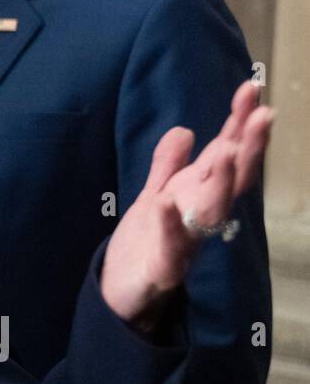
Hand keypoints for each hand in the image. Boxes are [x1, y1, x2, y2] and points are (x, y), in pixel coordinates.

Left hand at [101, 80, 273, 331]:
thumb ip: (169, 167)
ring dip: (223, 181)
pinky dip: (171, 224)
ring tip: (231, 149)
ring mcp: (187, 241)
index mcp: (197, 196)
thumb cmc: (143, 246)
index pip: (224, 155)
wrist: (121, 295)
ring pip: (212, 211)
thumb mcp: (154, 197)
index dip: (238, 124)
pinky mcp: (163, 267)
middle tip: (263, 113)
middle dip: (247, 146)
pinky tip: (167, 203)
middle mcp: (200, 216)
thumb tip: (186, 130)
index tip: (250, 88)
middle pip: (231, 179)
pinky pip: (170, 244)